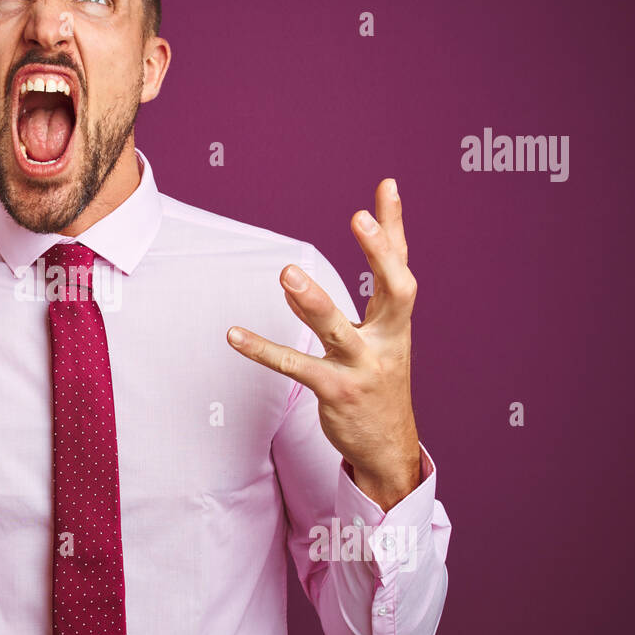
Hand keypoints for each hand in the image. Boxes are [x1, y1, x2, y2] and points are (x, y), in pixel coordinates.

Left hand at [226, 179, 420, 507]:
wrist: (388, 449)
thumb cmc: (377, 383)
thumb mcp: (376, 339)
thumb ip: (335, 304)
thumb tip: (293, 273)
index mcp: (397, 323)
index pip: (400, 266)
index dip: (394, 227)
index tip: (387, 186)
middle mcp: (387, 341)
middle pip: (396, 292)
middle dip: (380, 254)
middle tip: (358, 217)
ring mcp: (363, 369)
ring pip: (338, 331)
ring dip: (312, 302)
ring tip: (287, 273)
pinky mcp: (336, 393)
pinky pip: (297, 368)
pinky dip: (263, 351)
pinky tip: (234, 334)